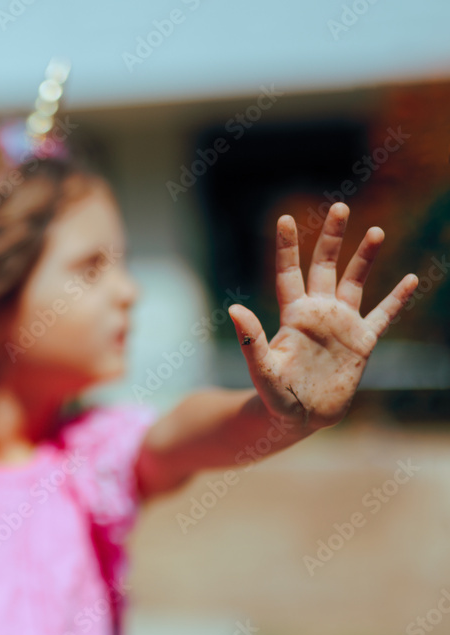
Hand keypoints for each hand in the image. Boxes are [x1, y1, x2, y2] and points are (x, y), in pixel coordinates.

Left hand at [227, 202, 418, 429]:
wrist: (298, 418)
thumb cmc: (273, 396)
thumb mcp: (261, 368)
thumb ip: (250, 340)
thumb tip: (232, 309)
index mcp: (293, 315)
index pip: (289, 273)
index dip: (287, 247)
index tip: (285, 218)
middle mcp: (318, 313)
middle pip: (325, 267)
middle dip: (332, 239)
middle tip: (340, 207)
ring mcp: (341, 326)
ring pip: (356, 283)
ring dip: (365, 258)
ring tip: (375, 230)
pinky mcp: (362, 343)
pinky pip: (383, 316)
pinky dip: (396, 298)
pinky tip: (411, 278)